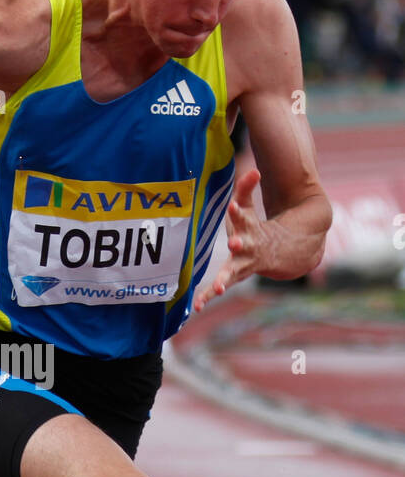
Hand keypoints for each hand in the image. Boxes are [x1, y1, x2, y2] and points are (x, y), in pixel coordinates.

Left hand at [193, 168, 269, 312]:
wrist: (278, 254)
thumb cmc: (253, 227)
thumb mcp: (250, 207)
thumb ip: (247, 188)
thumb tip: (254, 170)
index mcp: (249, 227)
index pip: (243, 216)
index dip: (238, 211)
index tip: (233, 204)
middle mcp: (247, 247)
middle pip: (243, 245)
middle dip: (239, 243)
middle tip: (234, 242)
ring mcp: (242, 264)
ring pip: (234, 272)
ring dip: (226, 279)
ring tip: (220, 288)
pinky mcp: (234, 277)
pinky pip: (220, 287)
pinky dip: (209, 296)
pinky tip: (198, 306)